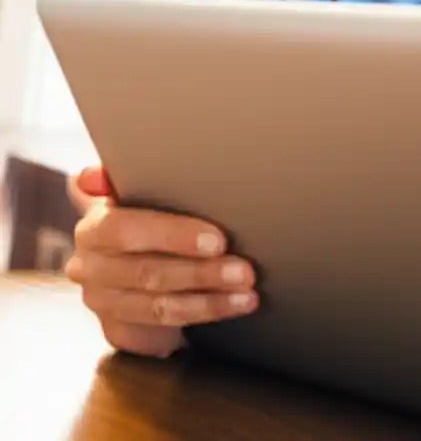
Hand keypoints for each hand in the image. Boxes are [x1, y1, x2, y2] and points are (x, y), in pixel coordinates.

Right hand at [65, 167, 258, 357]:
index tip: (217, 240)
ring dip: (209, 300)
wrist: (126, 272)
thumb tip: (92, 176)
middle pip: (147, 272)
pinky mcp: (118, 329)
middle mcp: (90, 267)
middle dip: (202, 272)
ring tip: (245, 290)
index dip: (172, 235)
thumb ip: (119, 181)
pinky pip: (166, 325)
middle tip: (243, 270)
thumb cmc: (143, 226)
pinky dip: (207, 313)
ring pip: (159, 305)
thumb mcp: (136, 198)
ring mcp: (102, 302)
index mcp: (93, 228)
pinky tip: (236, 305)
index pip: (125, 231)